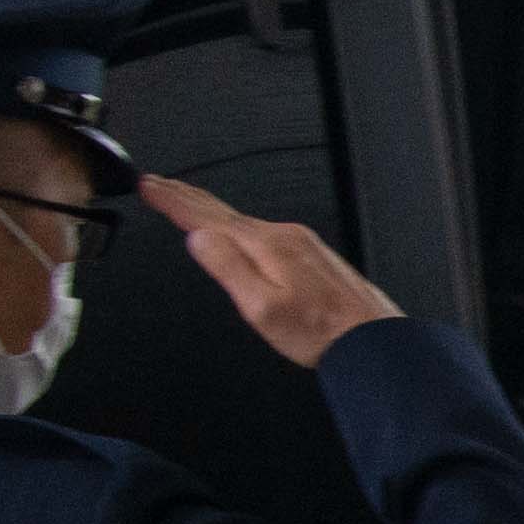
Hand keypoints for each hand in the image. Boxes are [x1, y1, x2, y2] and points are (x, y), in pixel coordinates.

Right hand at [147, 173, 397, 368]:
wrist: (375, 341)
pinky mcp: (313, 255)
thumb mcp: (262, 308)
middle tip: (159, 183)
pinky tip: (235, 228)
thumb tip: (198, 238)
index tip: (147, 185)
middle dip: (187, 196)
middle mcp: (284, 235)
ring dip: (211, 208)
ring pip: (243, 219)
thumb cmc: (321, 333)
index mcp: (266, 245)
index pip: (206, 217)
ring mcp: (301, 243)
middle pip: (223, 211)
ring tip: (187, 200)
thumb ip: (228, 268)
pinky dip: (237, 223)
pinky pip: (263, 230)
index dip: (172, 201)